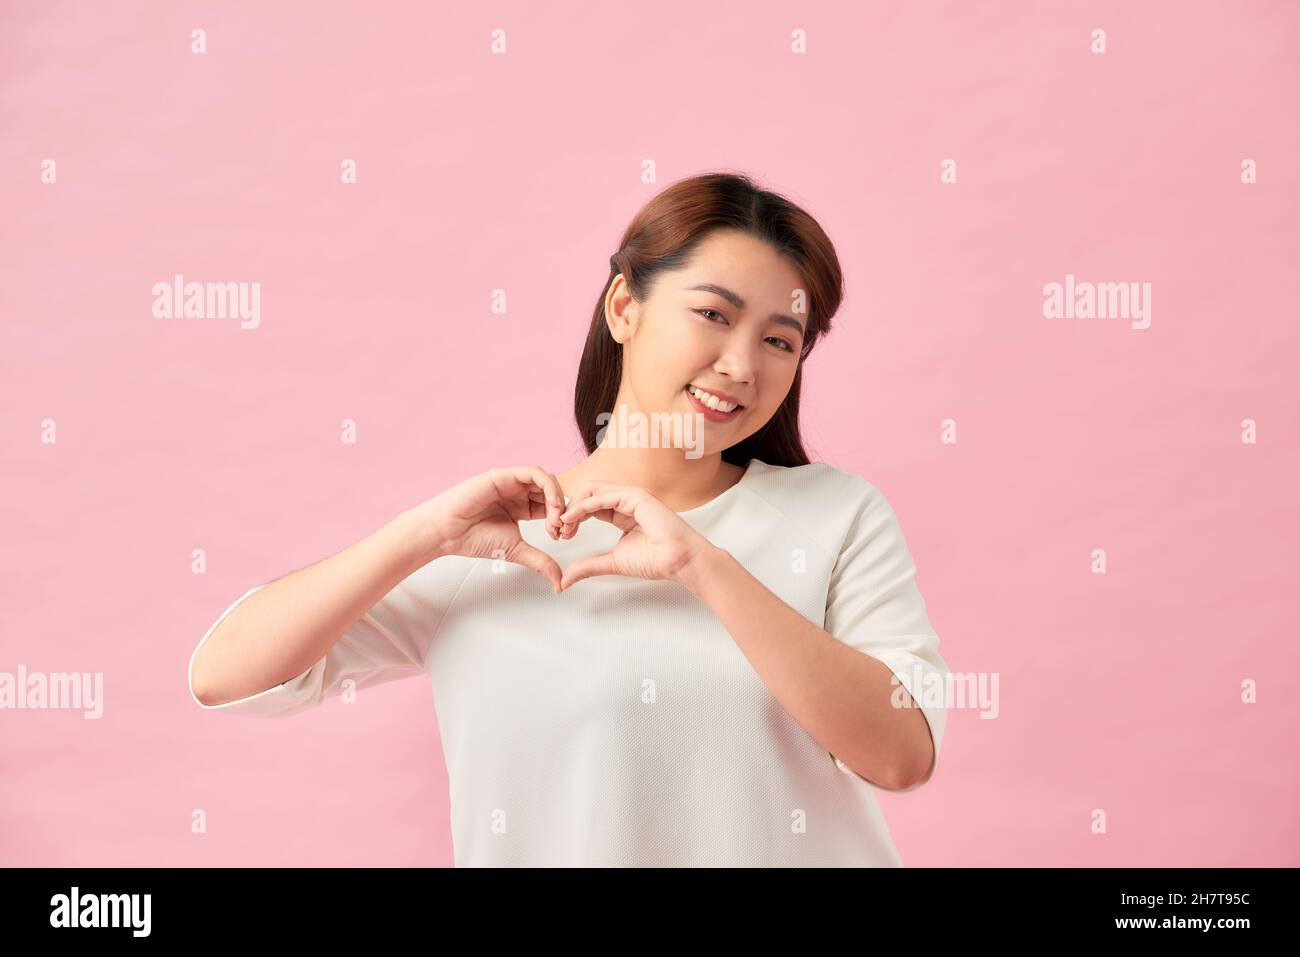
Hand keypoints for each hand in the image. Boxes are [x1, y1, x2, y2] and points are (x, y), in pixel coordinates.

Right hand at [417, 465, 567, 593]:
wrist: (447, 532)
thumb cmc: (474, 538)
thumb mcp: (516, 551)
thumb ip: (540, 562)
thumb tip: (560, 582)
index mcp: (521, 507)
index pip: (551, 506)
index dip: (561, 519)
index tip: (560, 537)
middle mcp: (517, 492)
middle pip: (552, 492)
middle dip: (563, 510)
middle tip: (561, 530)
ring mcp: (511, 482)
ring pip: (547, 480)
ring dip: (558, 499)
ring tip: (555, 521)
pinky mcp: (504, 475)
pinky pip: (534, 473)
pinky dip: (548, 488)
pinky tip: (549, 507)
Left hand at [555, 482, 716, 590]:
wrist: (679, 561)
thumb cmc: (656, 560)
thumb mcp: (612, 562)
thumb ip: (588, 566)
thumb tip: (565, 579)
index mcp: (623, 511)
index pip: (590, 505)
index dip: (573, 517)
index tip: (561, 534)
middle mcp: (627, 499)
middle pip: (588, 493)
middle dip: (569, 508)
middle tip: (558, 529)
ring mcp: (632, 495)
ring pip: (592, 490)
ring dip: (573, 506)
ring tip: (563, 525)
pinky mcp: (636, 496)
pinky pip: (603, 497)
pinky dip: (584, 506)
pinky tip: (572, 519)